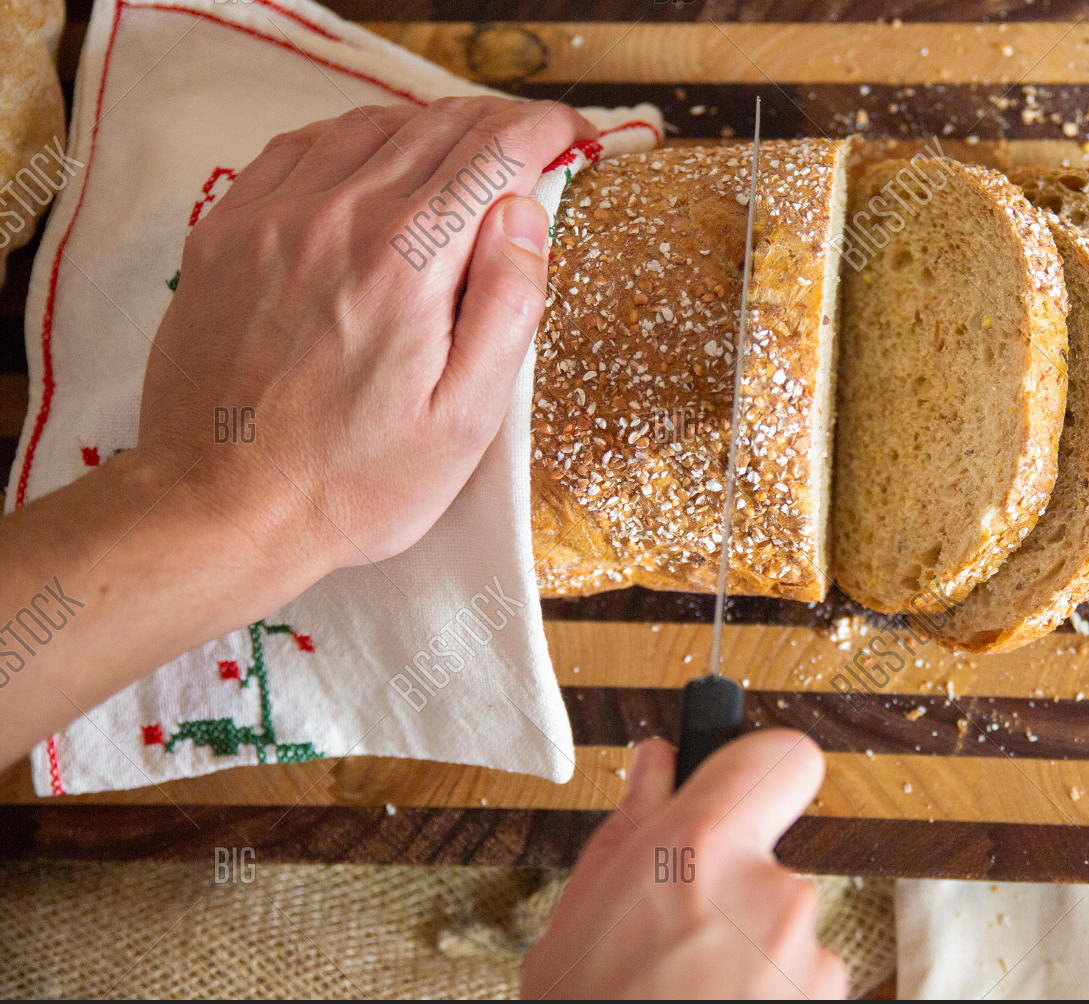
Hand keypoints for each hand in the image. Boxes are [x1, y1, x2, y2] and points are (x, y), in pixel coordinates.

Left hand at [138, 96, 595, 596]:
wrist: (221, 507)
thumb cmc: (355, 480)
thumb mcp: (464, 419)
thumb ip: (507, 306)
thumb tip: (524, 212)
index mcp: (409, 258)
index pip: (497, 150)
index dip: (550, 131)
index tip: (579, 140)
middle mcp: (340, 214)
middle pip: (439, 125)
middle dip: (501, 125)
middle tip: (535, 149)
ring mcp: (274, 215)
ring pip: (370, 124)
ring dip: (431, 128)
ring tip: (463, 159)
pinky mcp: (227, 229)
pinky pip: (299, 146)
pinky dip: (353, 138)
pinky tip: (372, 165)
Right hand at [521, 731, 847, 999]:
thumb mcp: (584, 906)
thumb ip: (634, 821)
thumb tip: (659, 763)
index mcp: (699, 846)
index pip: (782, 755)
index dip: (762, 765)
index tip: (745, 781)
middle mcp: (767, 888)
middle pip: (772, 853)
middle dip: (736, 881)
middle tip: (679, 929)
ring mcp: (806, 950)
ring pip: (785, 920)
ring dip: (750, 946)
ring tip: (690, 987)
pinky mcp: (829, 996)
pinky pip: (803, 972)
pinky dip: (771, 990)